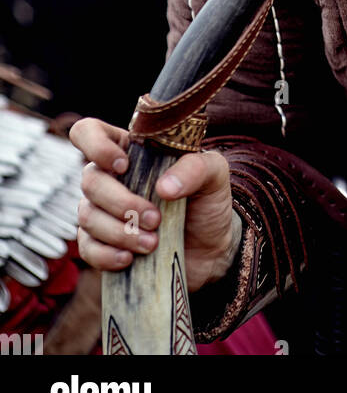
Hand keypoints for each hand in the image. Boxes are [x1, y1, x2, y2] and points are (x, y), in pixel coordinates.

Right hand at [69, 117, 241, 293]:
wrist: (211, 249)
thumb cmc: (207, 202)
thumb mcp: (213, 175)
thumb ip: (195, 168)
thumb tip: (164, 188)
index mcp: (131, 150)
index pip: (89, 132)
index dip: (96, 145)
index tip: (124, 165)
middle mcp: (110, 178)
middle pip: (90, 180)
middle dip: (121, 203)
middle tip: (154, 219)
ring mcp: (101, 211)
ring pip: (87, 216)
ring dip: (119, 232)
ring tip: (151, 243)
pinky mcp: (101, 244)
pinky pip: (87, 248)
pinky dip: (106, 255)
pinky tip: (129, 259)